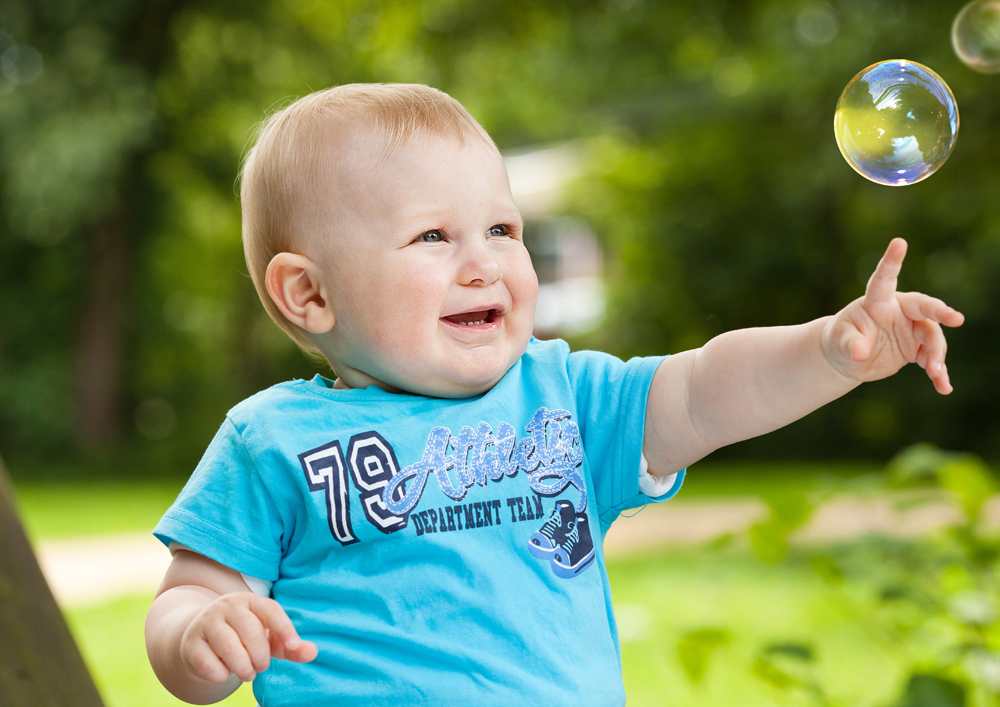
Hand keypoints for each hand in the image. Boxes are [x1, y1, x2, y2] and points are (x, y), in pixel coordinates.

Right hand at [179, 592, 317, 683]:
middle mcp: (228, 606)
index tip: (294, 646)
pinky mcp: (191, 642)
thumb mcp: (268, 639)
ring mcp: (207, 622)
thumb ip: (290, 646)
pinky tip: (224, 671)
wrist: (201, 638)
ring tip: (248, 673)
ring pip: (228, 646)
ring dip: (243, 667)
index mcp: (251, 601)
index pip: (270, 610)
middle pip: (250, 631)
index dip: (284, 628)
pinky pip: (208, 662)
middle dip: (260, 656)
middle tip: (261, 667)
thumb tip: (313, 652)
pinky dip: (221, 673)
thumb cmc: (243, 637)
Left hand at [821, 238, 964, 393]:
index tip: (899, 242)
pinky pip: (931, 359)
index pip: (884, 279)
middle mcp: (899, 311)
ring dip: (936, 356)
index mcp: (877, 301)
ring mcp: (911, 329)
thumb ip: (850, 344)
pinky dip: (937, 373)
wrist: (848, 358)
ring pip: (932, 338)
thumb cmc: (840, 341)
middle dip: (940, 312)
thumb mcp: (840, 342)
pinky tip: (943, 387)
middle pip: (924, 307)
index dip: (891, 261)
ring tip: (936, 374)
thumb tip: (859, 352)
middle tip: (956, 319)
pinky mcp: (916, 348)